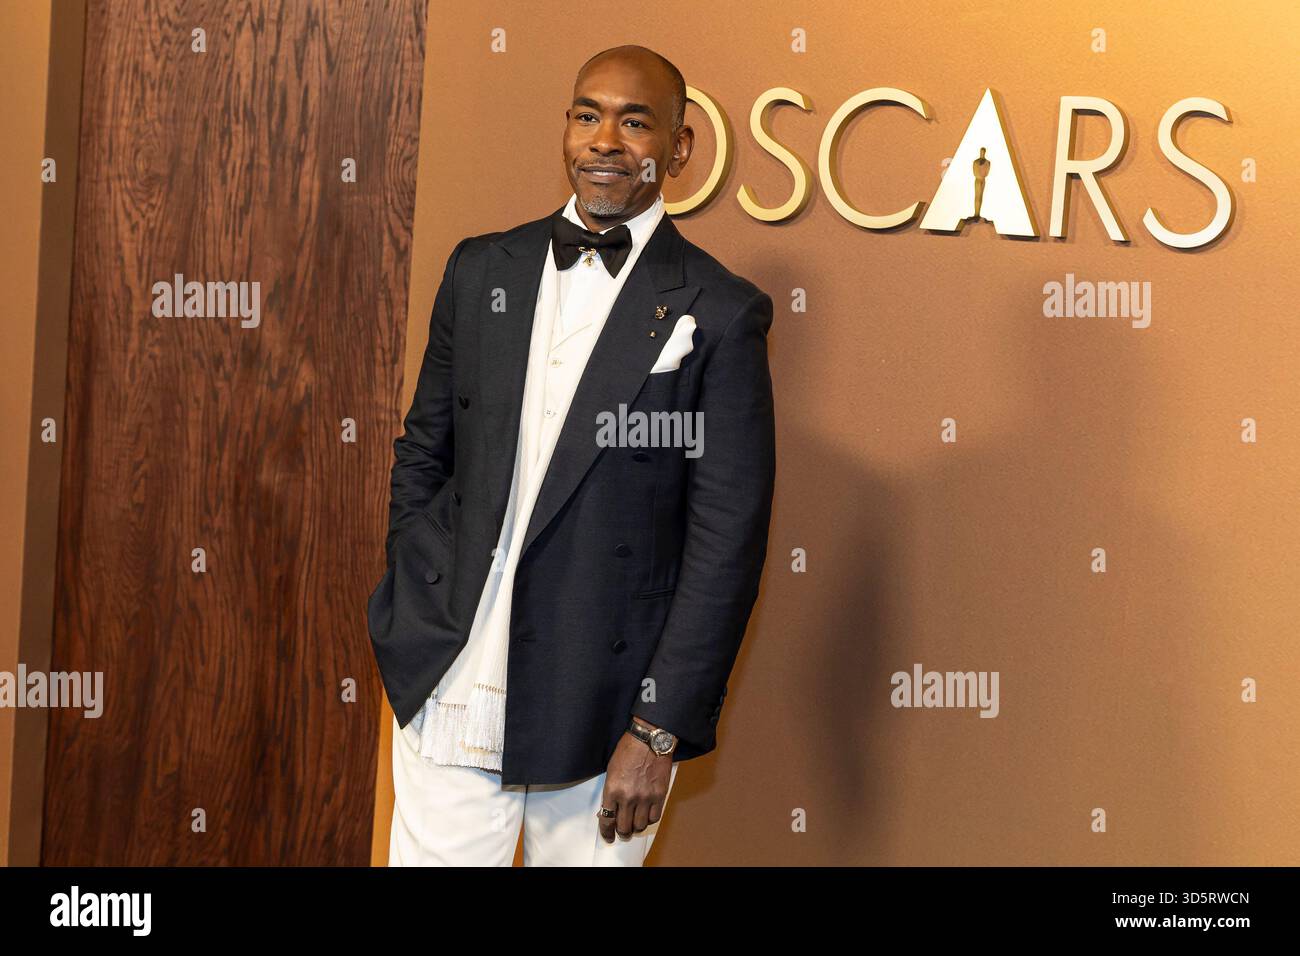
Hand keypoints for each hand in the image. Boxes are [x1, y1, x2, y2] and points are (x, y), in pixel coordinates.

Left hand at [598, 724, 672, 843]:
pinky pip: (654, 817)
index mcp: (612, 790)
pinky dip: (649, 820)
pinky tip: (646, 816)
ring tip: (635, 824)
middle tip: (622, 831)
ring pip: (639, 825)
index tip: (608, 836)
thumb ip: (610, 792)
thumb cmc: (628, 751)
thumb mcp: (611, 771)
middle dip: (621, 832)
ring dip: (635, 827)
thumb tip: (609, 809)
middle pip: (624, 826)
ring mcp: (645, 797)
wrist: (649, 740)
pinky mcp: (659, 795)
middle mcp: (628, 797)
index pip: (607, 820)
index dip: (607, 832)